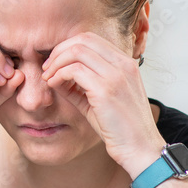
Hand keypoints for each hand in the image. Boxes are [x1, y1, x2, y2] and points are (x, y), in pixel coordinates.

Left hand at [40, 31, 164, 175]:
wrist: (140, 149)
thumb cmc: (120, 129)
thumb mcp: (99, 101)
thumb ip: (80, 86)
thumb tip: (55, 76)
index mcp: (125, 63)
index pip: (91, 39)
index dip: (67, 47)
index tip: (54, 63)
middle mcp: (123, 64)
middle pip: (83, 39)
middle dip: (59, 51)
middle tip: (46, 68)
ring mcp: (116, 75)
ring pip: (77, 51)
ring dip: (56, 62)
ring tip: (48, 78)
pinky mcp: (106, 90)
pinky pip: (74, 70)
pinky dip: (59, 75)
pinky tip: (53, 85)